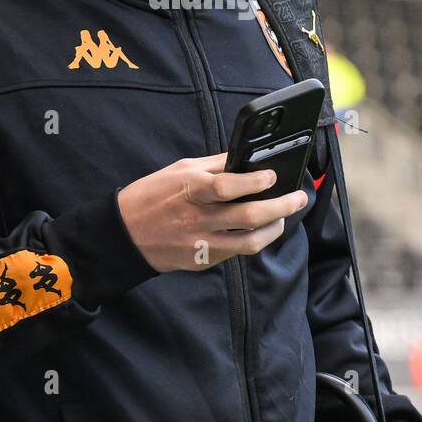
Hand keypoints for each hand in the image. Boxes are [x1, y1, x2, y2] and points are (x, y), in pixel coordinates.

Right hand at [116, 152, 307, 272]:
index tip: (273, 177)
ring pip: (249, 243)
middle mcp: (197, 219)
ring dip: (274, 229)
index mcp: (190, 189)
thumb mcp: (179, 169)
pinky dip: (252, 241)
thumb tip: (245, 159)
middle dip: (281, 207)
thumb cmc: (151, 195)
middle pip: (248, 217)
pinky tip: (260, 231)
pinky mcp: (202, 261)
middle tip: (297, 198)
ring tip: (283, 217)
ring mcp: (200, 244)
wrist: (124, 234)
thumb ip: (214, 165)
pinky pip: (235, 253)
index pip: (228, 187)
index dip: (255, 183)